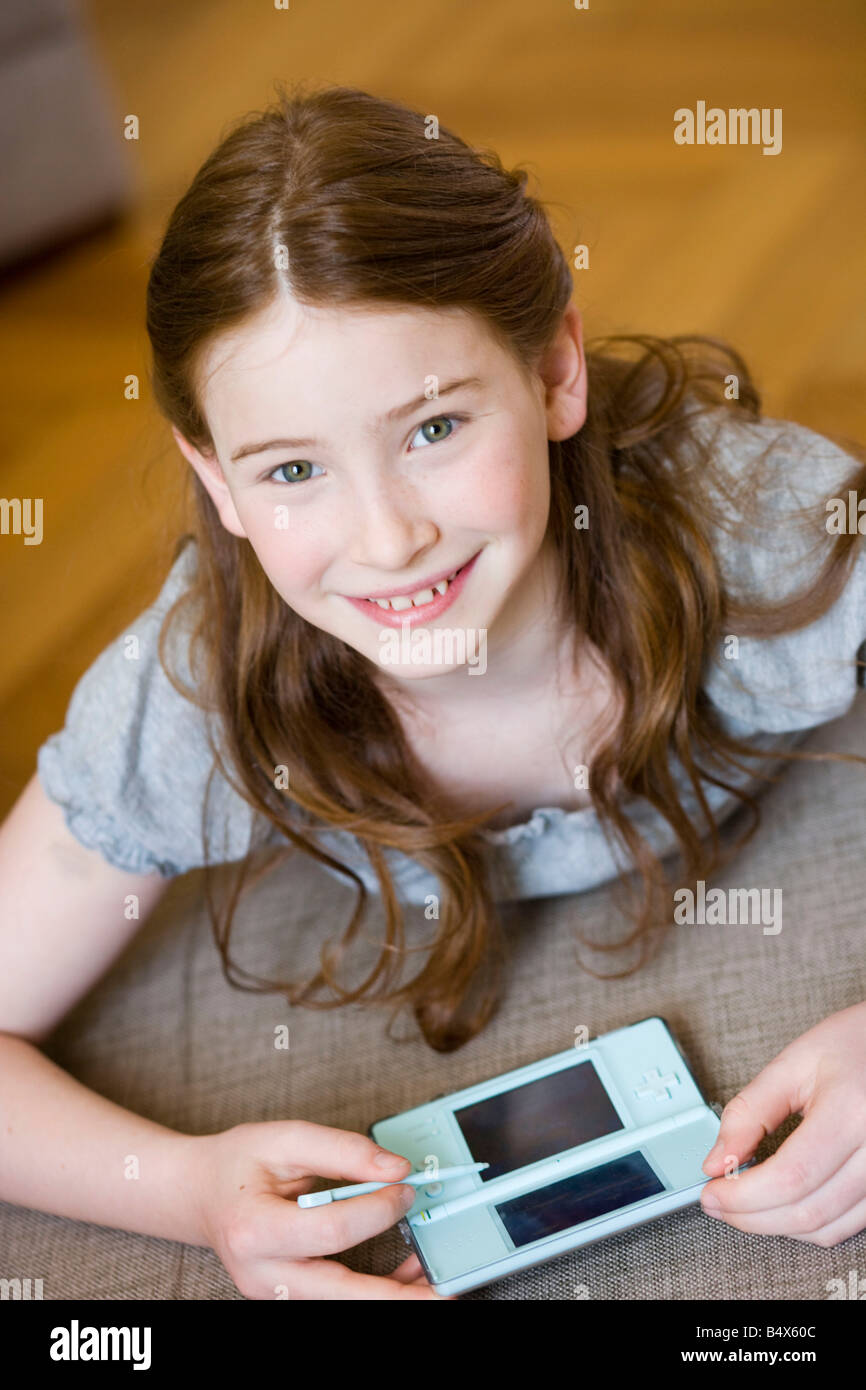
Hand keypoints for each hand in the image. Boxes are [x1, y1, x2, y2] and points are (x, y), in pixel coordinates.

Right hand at [190, 1120, 455, 1298]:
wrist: (197, 1195)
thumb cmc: (237, 1163)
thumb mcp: (285, 1138)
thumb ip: (342, 1150)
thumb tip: (396, 1168)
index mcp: (255, 1230)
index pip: (330, 1229)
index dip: (376, 1209)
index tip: (406, 1187)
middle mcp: (263, 1274)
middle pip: (341, 1294)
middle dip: (395, 1297)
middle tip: (443, 1294)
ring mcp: (274, 1292)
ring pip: (343, 1303)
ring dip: (392, 1294)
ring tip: (435, 1282)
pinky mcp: (289, 1296)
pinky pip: (339, 1298)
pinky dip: (375, 1289)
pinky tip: (407, 1274)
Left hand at [699, 1002, 865, 1245]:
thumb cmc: (851, 1046)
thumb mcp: (793, 1065)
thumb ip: (749, 1112)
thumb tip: (716, 1162)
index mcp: (851, 1111)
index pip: (790, 1177)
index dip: (743, 1196)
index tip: (711, 1194)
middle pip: (806, 1210)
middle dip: (751, 1217)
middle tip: (717, 1204)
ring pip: (826, 1229)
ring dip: (776, 1226)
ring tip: (742, 1205)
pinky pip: (846, 1226)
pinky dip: (805, 1225)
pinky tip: (780, 1206)